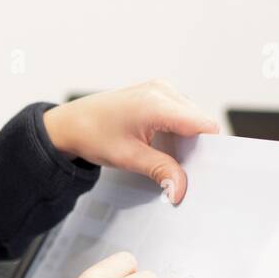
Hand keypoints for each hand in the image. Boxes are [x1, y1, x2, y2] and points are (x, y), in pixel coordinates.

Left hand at [42, 80, 218, 203]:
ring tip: (164, 154)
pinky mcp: (157, 92)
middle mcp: (162, 90)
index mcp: (157, 103)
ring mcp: (161, 88)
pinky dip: (176, 130)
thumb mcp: (128, 158)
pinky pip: (180, 113)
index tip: (204, 169)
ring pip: (191, 118)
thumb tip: (180, 189)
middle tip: (178, 167)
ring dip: (185, 139)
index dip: (208, 149)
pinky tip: (160, 144)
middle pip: (199, 122)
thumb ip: (160, 171)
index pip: (203, 125)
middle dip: (194, 147)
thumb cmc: (92, 134)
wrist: (70, 123)